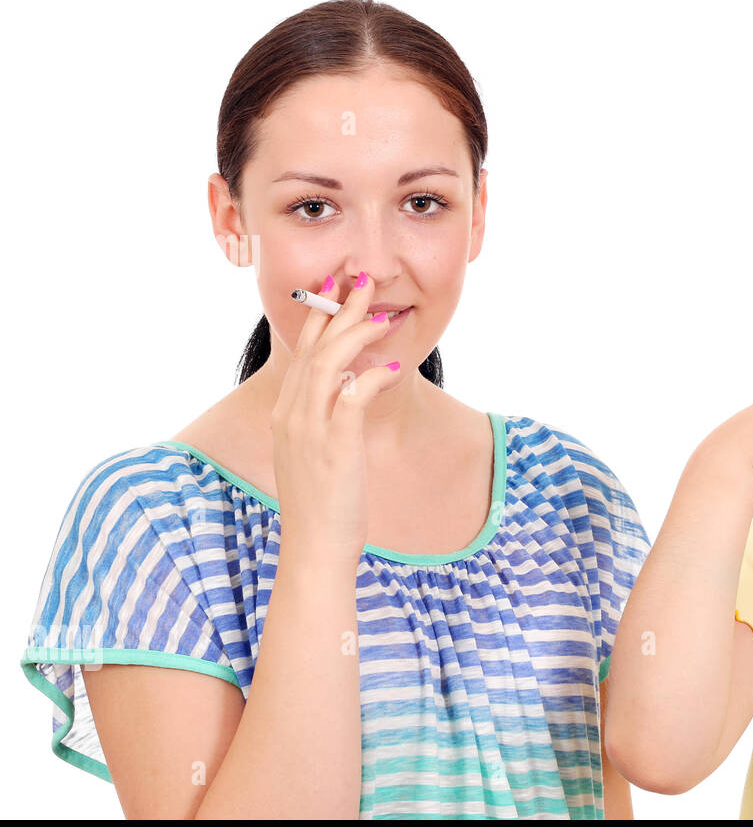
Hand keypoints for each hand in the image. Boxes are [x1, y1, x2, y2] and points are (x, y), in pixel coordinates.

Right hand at [269, 272, 401, 560]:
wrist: (316, 546)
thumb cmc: (323, 503)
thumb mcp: (314, 452)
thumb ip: (325, 419)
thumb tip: (350, 391)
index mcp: (286, 413)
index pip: (301, 351)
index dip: (318, 316)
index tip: (334, 287)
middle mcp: (293, 414)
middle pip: (314, 347)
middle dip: (338, 309)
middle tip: (362, 280)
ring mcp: (310, 429)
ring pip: (329, 363)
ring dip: (356, 333)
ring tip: (382, 313)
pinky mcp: (335, 446)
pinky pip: (353, 397)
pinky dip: (372, 377)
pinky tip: (392, 367)